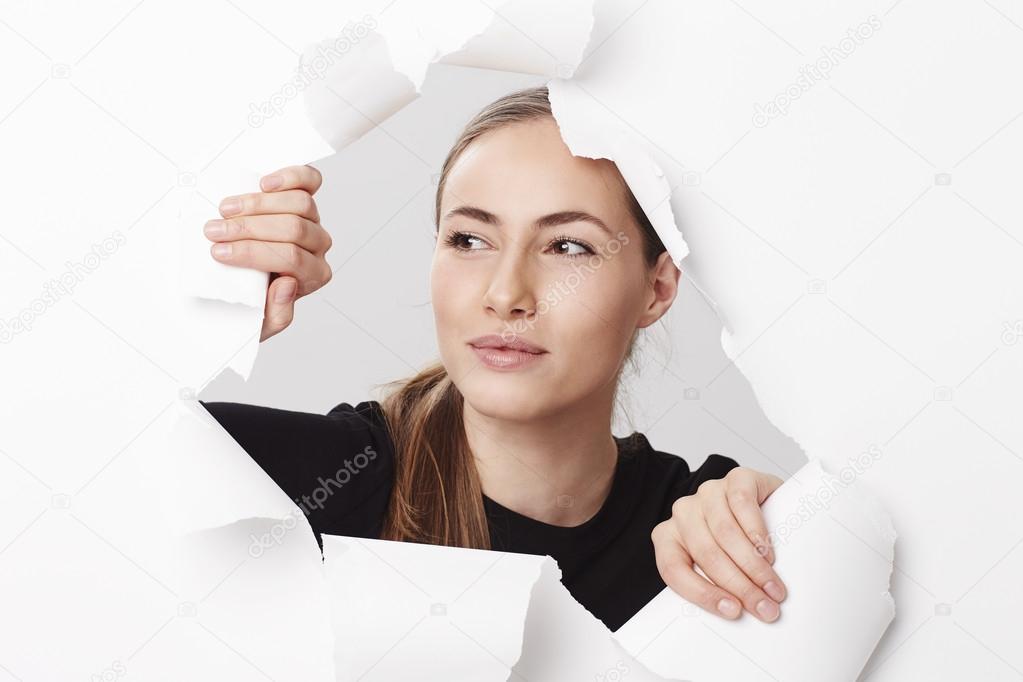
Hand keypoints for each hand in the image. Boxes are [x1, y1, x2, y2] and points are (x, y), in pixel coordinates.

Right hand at [204, 164, 332, 341]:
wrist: (245, 287)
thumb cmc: (253, 302)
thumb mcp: (261, 323)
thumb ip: (277, 314)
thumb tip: (287, 284)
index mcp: (313, 276)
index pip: (292, 260)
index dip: (254, 253)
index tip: (218, 253)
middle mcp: (317, 247)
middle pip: (293, 228)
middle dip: (248, 228)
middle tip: (213, 231)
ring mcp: (312, 220)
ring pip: (299, 203)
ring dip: (257, 203)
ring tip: (224, 209)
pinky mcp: (303, 198)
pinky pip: (308, 181)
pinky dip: (290, 177)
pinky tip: (264, 182)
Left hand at [651, 467, 785, 621]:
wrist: (767, 503)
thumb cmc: (739, 542)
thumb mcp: (720, 565)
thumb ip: (714, 584)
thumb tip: (735, 614)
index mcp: (668, 536)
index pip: (673, 569)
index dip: (703, 594)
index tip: (733, 611)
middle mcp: (684, 512)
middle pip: (706, 554)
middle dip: (739, 586)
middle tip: (765, 607)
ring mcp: (708, 492)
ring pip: (725, 533)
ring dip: (753, 566)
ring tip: (773, 587)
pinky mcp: (736, 478)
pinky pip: (742, 504)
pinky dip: (756, 532)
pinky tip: (768, 552)